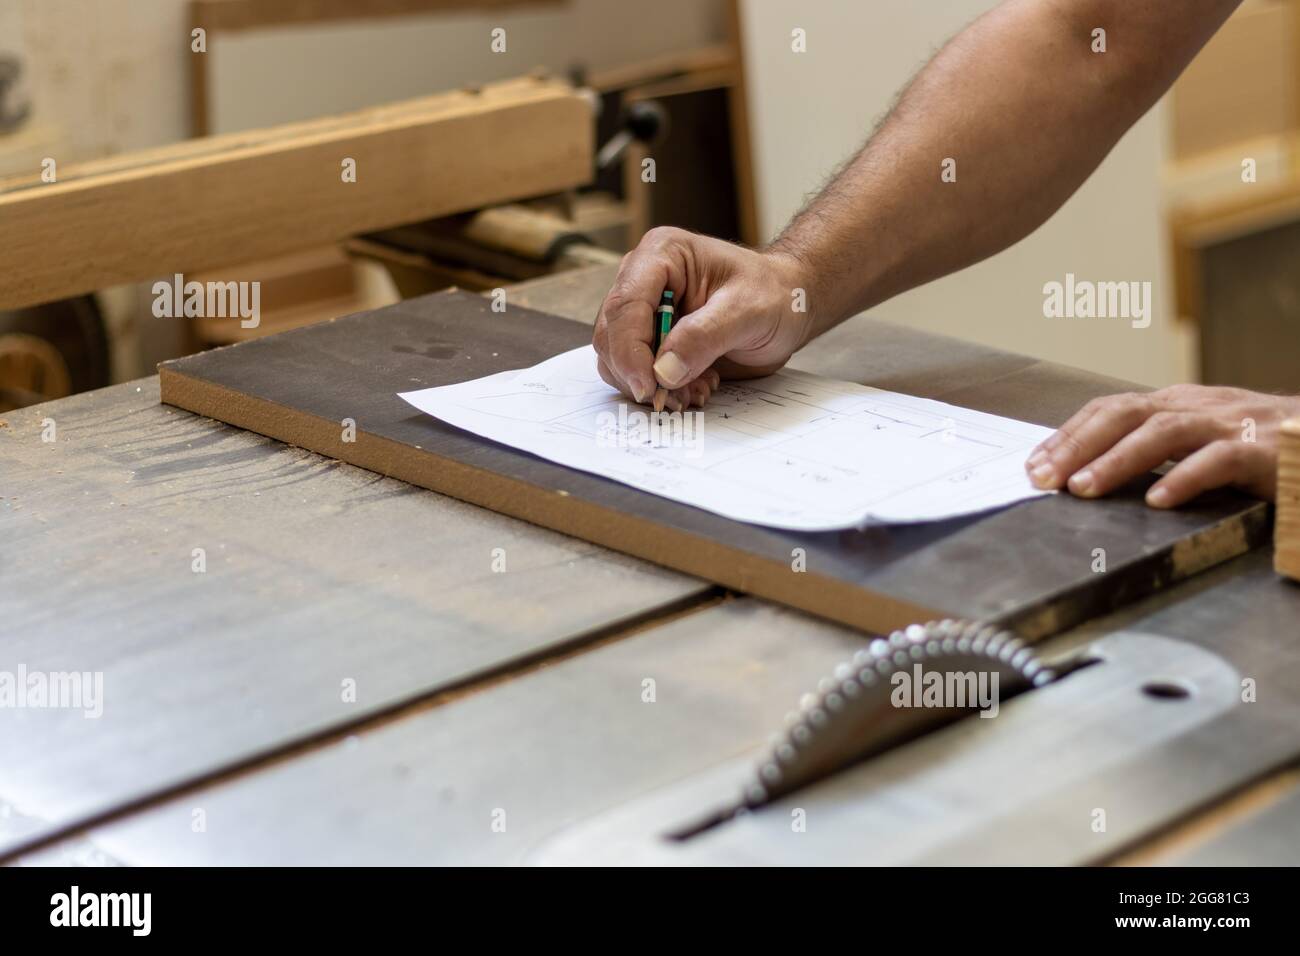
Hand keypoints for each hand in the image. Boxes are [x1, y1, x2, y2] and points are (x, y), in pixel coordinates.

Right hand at [592, 227, 810, 409]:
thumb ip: (705, 336)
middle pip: (612, 333)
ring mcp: (643, 311)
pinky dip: (660, 389)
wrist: (786, 308)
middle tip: (676, 397)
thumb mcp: (748, 310)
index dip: (629, 350)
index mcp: (662, 255)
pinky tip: (694, 387)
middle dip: (639, 373)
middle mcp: (643, 280)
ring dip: (650, 385)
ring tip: (695, 389)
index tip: (649, 386)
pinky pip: (635, 372)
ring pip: (616, 357)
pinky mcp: (649, 340)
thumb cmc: (773, 295)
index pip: (626, 304)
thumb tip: (663, 370)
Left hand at [1026, 385, 1299, 506]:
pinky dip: (1185, 478)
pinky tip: (1158, 500)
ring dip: (1118, 460)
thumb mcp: (1198, 443)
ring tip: (1084, 488)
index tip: (1033, 464)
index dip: (1069, 434)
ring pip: (1164, 432)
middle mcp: (1198, 406)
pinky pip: (1218, 460)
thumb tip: (1085, 473)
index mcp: (1177, 403)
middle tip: (1043, 477)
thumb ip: (1152, 451)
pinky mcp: (1263, 450)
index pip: (1110, 410)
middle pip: (1126, 414)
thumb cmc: (1258, 448)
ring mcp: (1230, 424)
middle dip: (1078, 444)